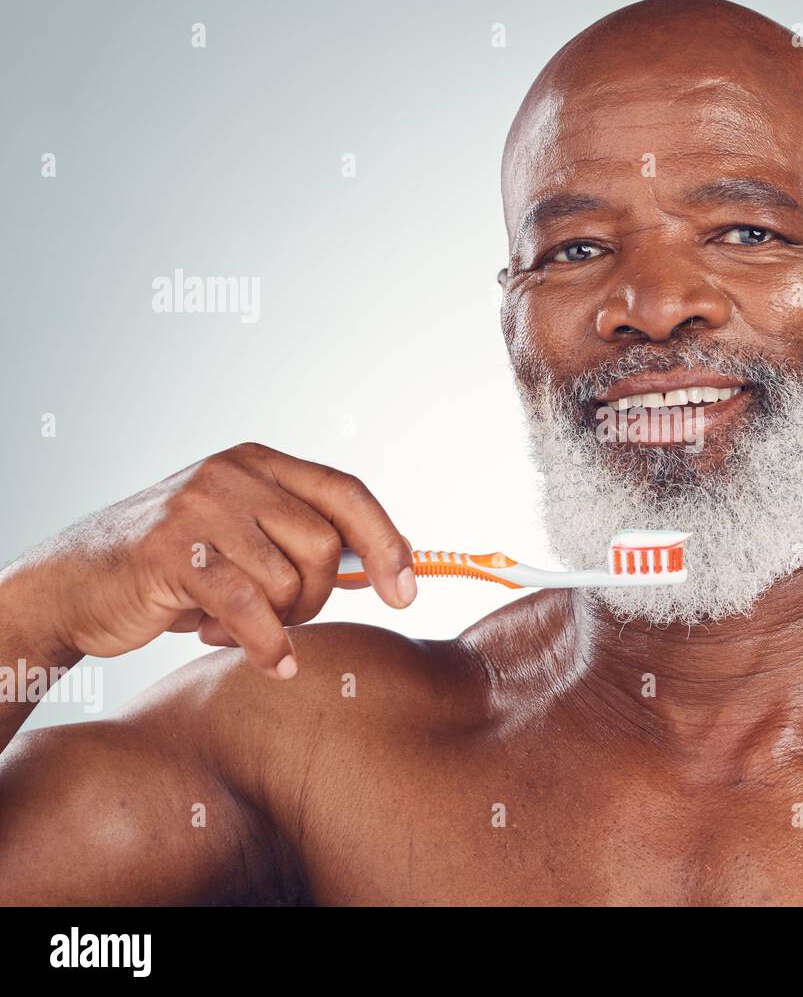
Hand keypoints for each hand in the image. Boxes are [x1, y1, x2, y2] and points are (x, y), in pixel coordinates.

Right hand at [25, 443, 414, 678]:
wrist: (72, 585)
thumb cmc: (175, 569)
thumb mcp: (244, 537)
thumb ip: (305, 538)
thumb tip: (392, 561)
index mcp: (258, 462)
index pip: (347, 492)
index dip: (387, 543)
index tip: (408, 592)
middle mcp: (233, 473)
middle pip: (325, 545)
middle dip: (317, 599)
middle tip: (282, 620)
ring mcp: (199, 508)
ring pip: (289, 582)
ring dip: (279, 623)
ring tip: (238, 627)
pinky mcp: (171, 552)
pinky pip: (250, 610)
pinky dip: (268, 647)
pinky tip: (269, 661)